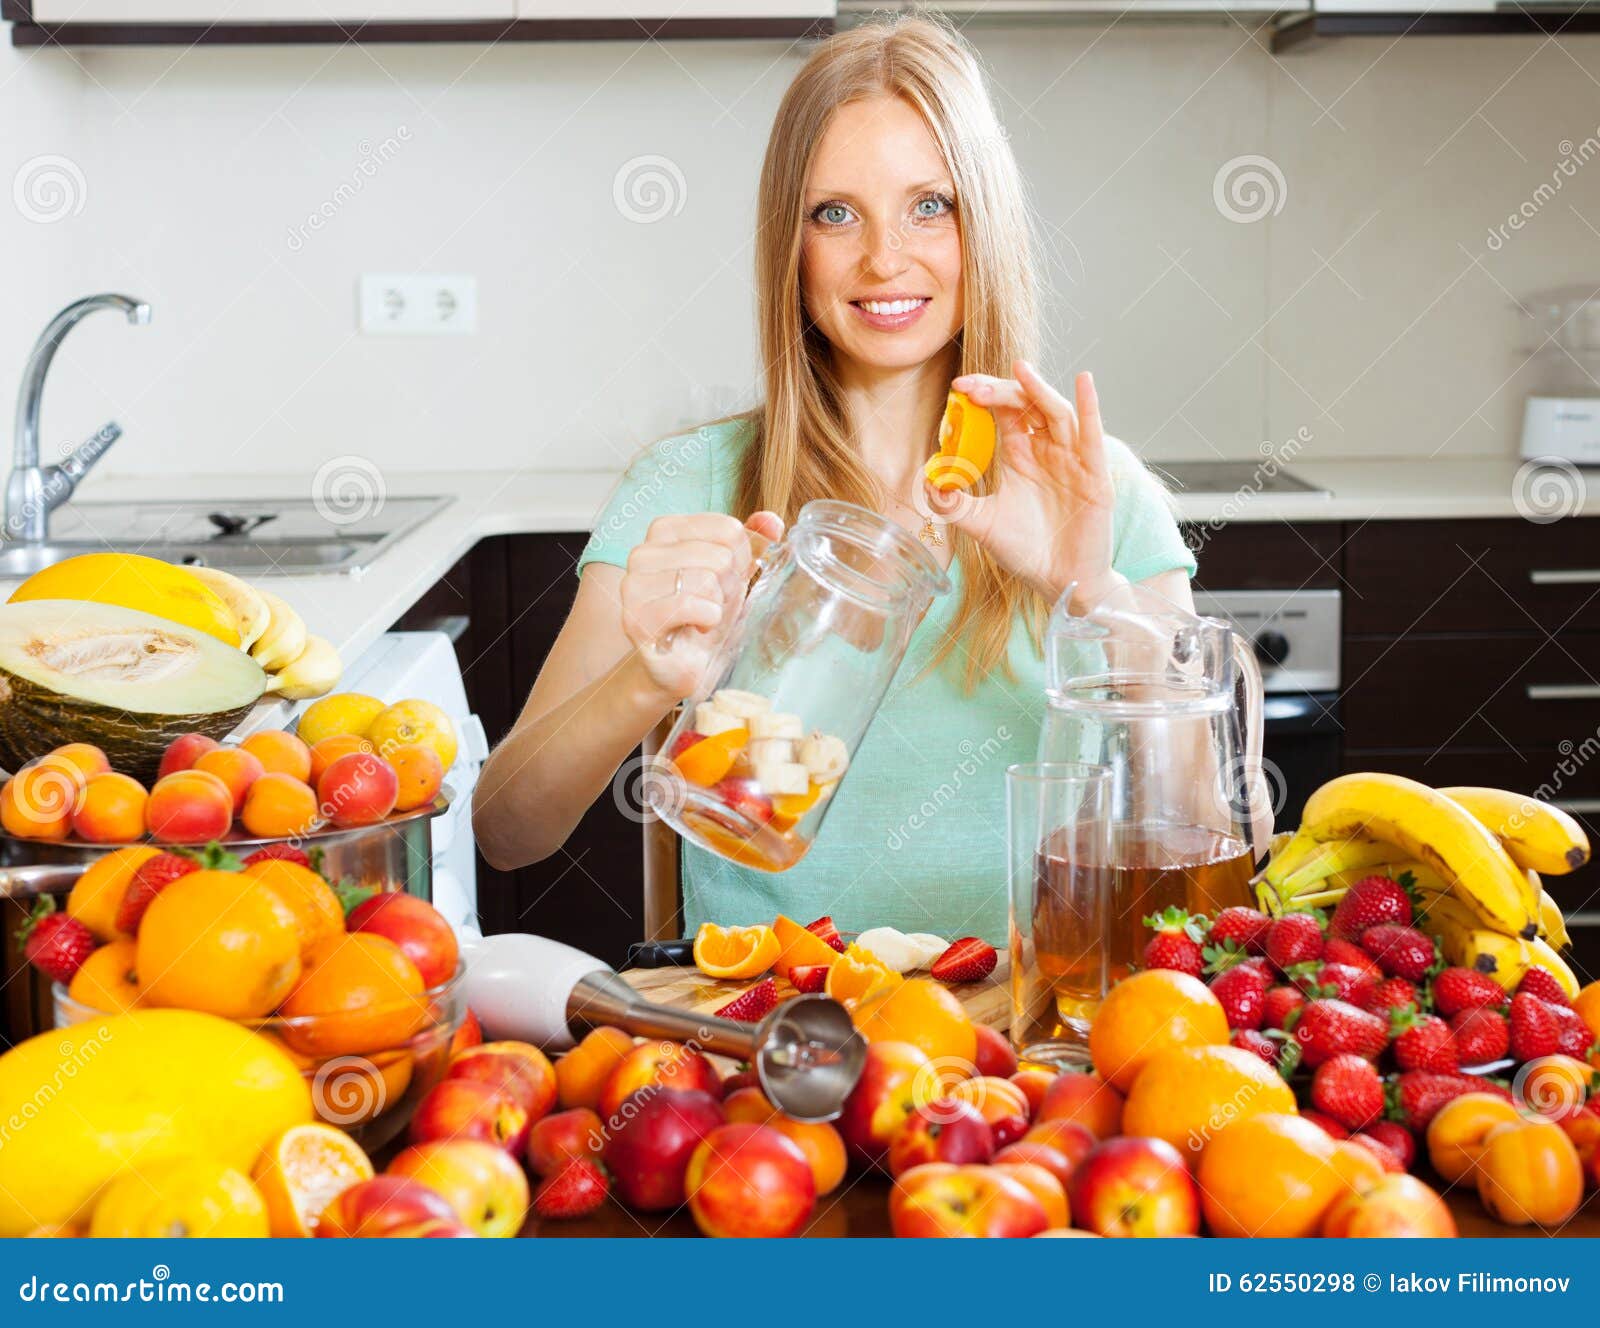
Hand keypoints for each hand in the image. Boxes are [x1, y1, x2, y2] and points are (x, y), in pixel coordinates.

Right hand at [619, 510, 783, 699]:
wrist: (684, 665)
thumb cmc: (705, 615)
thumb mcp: (734, 574)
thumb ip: (751, 542)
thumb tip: (772, 521)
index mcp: (666, 531)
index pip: (727, 528)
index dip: (741, 559)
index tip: (726, 580)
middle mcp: (643, 552)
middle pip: (720, 555)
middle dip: (728, 586)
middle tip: (712, 604)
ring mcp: (634, 584)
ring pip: (705, 579)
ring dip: (717, 605)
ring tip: (702, 617)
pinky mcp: (636, 617)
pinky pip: (690, 604)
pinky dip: (706, 620)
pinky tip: (696, 628)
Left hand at [929, 361, 1120, 609]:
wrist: (1060, 583)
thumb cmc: (1025, 551)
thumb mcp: (982, 525)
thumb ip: (954, 504)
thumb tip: (928, 481)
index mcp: (1020, 456)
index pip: (1004, 412)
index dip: (985, 395)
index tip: (958, 388)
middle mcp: (1047, 451)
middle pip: (1028, 405)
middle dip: (1002, 391)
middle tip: (975, 386)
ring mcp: (1073, 460)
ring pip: (1057, 414)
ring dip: (1039, 390)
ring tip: (1020, 370)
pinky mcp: (1095, 475)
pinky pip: (1092, 436)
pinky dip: (1090, 407)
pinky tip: (1085, 382)